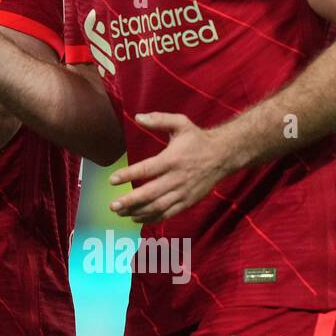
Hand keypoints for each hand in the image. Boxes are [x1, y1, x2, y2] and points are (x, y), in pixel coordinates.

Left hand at [108, 113, 234, 222]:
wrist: (224, 155)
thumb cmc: (198, 139)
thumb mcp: (181, 123)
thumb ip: (159, 119)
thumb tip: (137, 117)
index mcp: (172, 160)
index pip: (146, 169)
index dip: (128, 175)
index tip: (112, 180)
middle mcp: (177, 178)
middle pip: (150, 193)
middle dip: (130, 201)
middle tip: (113, 205)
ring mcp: (183, 192)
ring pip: (158, 207)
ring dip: (138, 212)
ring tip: (120, 212)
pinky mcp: (188, 201)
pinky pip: (168, 213)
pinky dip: (152, 218)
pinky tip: (137, 217)